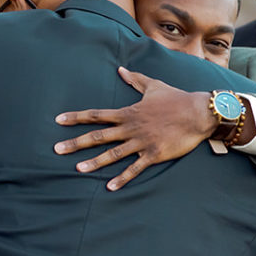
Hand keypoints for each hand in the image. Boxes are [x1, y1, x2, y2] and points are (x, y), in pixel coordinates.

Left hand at [54, 67, 216, 189]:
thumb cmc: (176, 98)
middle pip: (98, 136)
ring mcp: (141, 142)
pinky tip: (109, 186)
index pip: (96, 115)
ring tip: (77, 168)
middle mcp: (131, 127)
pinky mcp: (154, 154)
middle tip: (57, 149)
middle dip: (76, 142)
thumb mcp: (153, 86)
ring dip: (94, 162)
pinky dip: (122, 178)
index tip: (58, 120)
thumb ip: (134, 79)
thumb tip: (120, 70)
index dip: (76, 117)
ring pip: (113, 154)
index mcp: (128, 112)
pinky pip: (134, 168)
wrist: (199, 112)